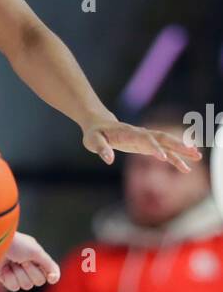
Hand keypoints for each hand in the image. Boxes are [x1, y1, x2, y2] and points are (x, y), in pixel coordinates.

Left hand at [0, 231, 60, 291]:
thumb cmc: (16, 244)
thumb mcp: (36, 252)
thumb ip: (49, 265)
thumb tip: (55, 280)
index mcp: (37, 257)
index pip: (49, 274)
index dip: (48, 275)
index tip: (49, 276)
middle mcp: (28, 265)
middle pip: (38, 281)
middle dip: (30, 271)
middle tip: (22, 260)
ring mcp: (16, 272)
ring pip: (26, 285)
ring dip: (19, 274)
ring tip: (11, 263)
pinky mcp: (5, 278)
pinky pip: (14, 287)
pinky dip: (10, 278)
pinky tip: (4, 269)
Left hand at [82, 116, 200, 170]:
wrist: (99, 124)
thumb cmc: (95, 134)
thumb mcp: (93, 141)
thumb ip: (102, 148)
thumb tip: (109, 159)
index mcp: (128, 133)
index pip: (143, 139)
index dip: (153, 147)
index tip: (163, 157)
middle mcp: (140, 134)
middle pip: (162, 138)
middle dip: (178, 145)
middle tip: (194, 152)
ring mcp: (145, 138)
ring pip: (167, 143)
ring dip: (182, 150)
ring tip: (198, 157)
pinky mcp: (146, 145)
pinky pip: (163, 151)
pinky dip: (174, 158)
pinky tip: (185, 167)